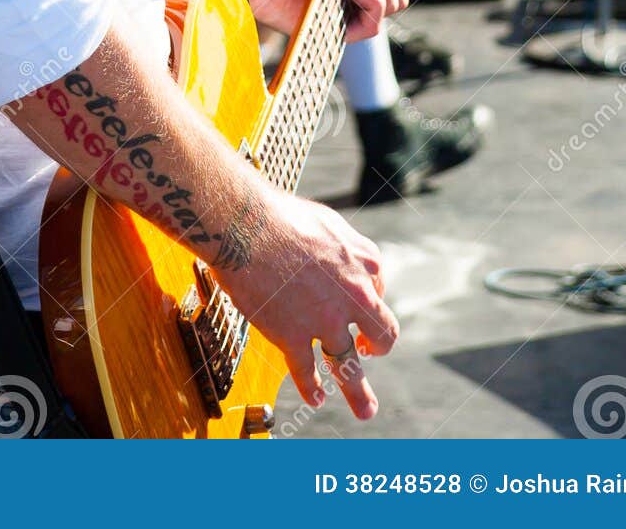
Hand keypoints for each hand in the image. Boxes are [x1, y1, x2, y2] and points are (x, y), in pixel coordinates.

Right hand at [214, 185, 397, 417]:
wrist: (244, 224)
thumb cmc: (278, 215)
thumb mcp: (326, 220)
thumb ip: (342, 244)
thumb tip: (344, 258)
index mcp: (363, 262)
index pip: (377, 289)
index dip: (364, 296)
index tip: (352, 303)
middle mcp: (353, 294)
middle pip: (382, 333)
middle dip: (379, 347)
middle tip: (371, 352)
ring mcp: (324, 319)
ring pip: (349, 366)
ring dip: (359, 393)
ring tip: (366, 410)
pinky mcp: (292, 335)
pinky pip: (306, 371)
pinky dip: (310, 387)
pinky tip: (314, 397)